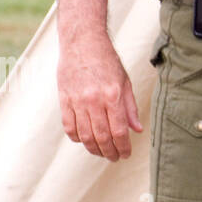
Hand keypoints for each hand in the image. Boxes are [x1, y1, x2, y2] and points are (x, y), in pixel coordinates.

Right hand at [57, 32, 142, 160]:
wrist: (82, 43)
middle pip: (101, 136)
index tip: (126, 154)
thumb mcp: (125, 81)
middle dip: (109, 152)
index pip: (119, 130)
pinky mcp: (64, 100)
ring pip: (84, 135)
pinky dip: (76, 138)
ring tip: (101, 153)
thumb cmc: (107, 61)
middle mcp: (94, 100)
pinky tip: (84, 140)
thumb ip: (130, 107)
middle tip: (115, 158)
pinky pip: (69, 127)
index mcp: (113, 95)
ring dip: (93, 148)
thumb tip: (137, 129)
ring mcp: (77, 101)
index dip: (123, 146)